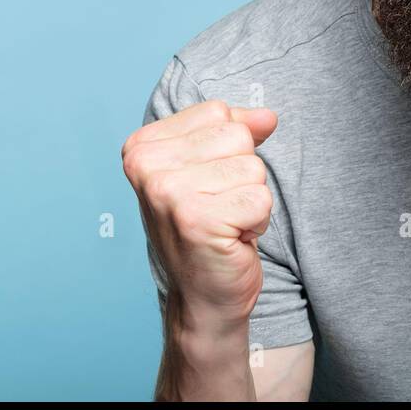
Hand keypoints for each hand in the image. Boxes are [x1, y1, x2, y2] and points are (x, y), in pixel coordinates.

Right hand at [121, 99, 277, 326]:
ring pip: (252, 167)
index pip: (217, 112)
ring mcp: (168, 193)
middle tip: (219, 206)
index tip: (208, 182)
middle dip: (243, 174)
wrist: (203, 297)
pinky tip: (232, 237)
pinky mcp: (197, 220)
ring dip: (251, 199)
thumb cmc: (208, 228)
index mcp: (142, 146)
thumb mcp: (213, 167)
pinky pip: (260, 198)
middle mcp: (147, 166)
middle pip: (237, 136)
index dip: (229, 148)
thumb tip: (268, 116)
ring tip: (225, 222)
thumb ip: (237, 130)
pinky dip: (257, 221)